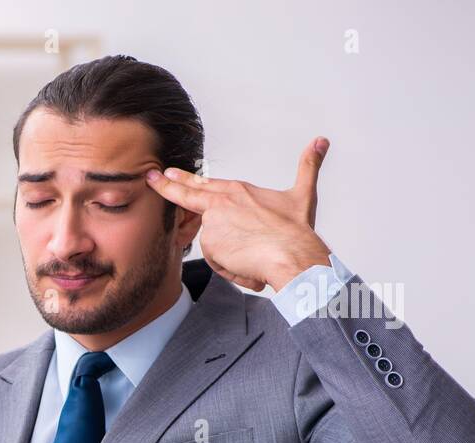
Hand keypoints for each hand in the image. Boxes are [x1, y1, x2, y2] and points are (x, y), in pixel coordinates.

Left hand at [146, 137, 333, 291]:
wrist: (292, 254)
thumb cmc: (296, 230)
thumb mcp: (303, 193)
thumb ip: (309, 166)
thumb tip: (322, 140)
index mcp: (238, 190)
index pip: (203, 184)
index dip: (184, 180)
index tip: (167, 173)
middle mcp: (221, 203)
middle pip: (186, 194)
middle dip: (167, 186)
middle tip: (152, 178)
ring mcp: (213, 222)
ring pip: (213, 246)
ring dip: (231, 257)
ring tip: (254, 258)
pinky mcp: (210, 242)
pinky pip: (216, 262)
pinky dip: (232, 270)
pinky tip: (248, 267)